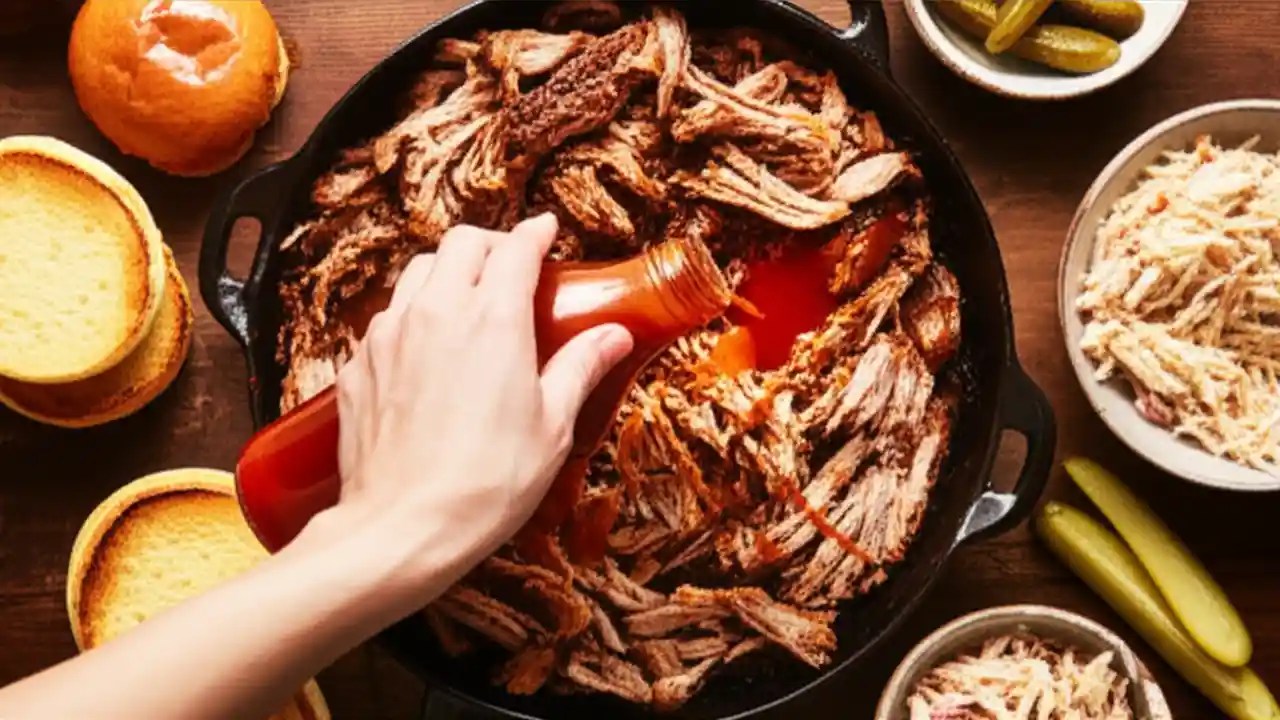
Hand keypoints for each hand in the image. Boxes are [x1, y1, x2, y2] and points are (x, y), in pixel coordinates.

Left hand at [331, 214, 632, 603]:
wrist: (403, 527)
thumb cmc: (486, 482)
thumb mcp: (552, 426)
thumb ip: (580, 368)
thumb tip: (613, 337)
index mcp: (493, 319)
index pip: (516, 248)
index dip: (535, 233)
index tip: (546, 231)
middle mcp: (436, 311)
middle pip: (460, 243)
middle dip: (490, 244)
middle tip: (511, 265)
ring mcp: (389, 334)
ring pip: (417, 271)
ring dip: (446, 271)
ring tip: (467, 300)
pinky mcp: (359, 363)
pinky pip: (386, 316)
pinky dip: (411, 313)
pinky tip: (426, 347)